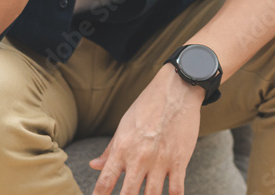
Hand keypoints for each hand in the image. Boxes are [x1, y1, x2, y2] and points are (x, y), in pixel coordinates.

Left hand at [90, 67, 204, 194]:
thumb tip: (94, 165)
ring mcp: (160, 161)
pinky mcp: (180, 161)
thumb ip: (110, 149)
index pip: (105, 182)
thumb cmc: (148, 106)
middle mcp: (139, 158)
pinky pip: (176, 190)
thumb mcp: (124, 125)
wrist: (177, 90)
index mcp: (122, 149)